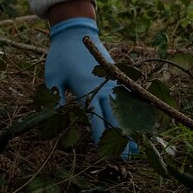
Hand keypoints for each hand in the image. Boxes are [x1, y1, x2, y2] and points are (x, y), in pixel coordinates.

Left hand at [44, 17, 132, 150]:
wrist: (76, 32)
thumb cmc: (61, 56)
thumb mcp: (52, 76)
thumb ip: (55, 98)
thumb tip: (54, 119)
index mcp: (85, 88)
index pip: (94, 117)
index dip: (98, 135)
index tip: (101, 152)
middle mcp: (102, 86)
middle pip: (114, 117)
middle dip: (119, 139)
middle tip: (125, 160)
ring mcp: (111, 81)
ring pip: (124, 109)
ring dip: (130, 128)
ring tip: (137, 147)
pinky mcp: (114, 76)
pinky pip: (127, 97)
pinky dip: (133, 111)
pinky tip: (139, 124)